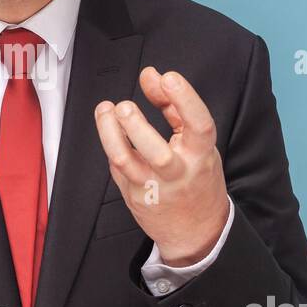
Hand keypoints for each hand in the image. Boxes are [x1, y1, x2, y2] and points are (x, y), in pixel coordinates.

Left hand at [93, 67, 230, 266]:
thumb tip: (152, 76)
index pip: (199, 125)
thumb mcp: (196, 142)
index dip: (185, 99)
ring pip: (125, 161)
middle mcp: (178, 172)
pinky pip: (116, 167)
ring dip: (110, 133)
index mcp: (201, 155)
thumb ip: (173, 106)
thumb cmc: (197, 179)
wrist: (196, 230)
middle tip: (124, 106)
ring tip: (105, 111)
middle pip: (156, 151)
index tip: (169, 78)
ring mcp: (153, 186)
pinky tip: (110, 130)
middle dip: (136, 125)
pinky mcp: (133, 195)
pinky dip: (110, 144)